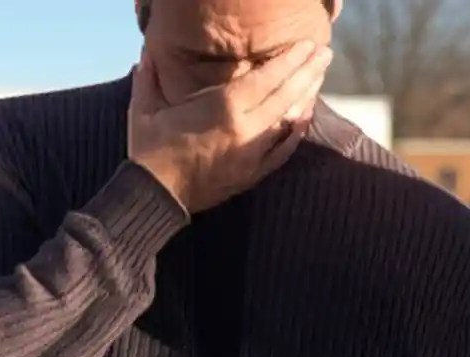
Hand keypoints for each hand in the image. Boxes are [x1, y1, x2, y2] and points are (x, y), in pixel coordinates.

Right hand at [127, 40, 332, 212]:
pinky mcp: (253, 173)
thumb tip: (147, 53)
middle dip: (308, 72)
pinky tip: (304, 119)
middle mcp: (245, 127)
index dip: (290, 60)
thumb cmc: (148, 150)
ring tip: (318, 80)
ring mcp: (253, 152)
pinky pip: (283, 151)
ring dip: (305, 98)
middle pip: (286, 94)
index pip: (267, 76)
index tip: (307, 46)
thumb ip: (149, 77)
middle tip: (325, 55)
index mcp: (223, 105)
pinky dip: (295, 134)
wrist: (155, 196)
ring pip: (288, 121)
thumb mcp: (144, 109)